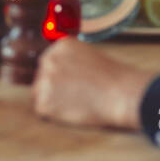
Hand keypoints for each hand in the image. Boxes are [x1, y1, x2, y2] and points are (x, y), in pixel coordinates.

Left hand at [32, 39, 151, 129]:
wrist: (120, 93)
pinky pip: (42, 110)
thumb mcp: (89, 55)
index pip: (49, 62)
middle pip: (42, 77)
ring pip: (39, 94)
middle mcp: (48, 59)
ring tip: (74, 103)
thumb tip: (61, 71)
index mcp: (60, 45)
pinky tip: (71, 111)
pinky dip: (54, 114)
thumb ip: (70, 59)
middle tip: (74, 96)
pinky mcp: (44, 102)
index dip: (61, 77)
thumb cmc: (112, 78)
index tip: (73, 84)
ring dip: (53, 101)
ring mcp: (44, 80)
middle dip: (54, 88)